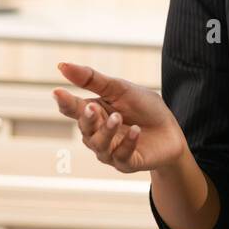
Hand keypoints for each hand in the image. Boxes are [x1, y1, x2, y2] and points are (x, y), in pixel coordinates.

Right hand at [52, 61, 185, 173]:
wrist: (171, 130)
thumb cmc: (143, 107)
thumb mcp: (119, 89)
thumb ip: (92, 80)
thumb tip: (62, 65)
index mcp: (94, 113)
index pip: (73, 109)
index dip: (65, 102)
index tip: (57, 92)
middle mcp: (97, 134)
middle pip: (84, 129)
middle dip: (87, 119)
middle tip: (92, 108)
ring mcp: (110, 150)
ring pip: (99, 145)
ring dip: (106, 131)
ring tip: (117, 117)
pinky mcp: (127, 163)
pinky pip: (122, 156)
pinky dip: (128, 143)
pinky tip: (136, 130)